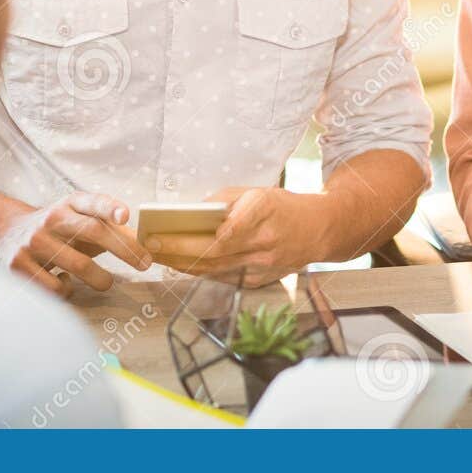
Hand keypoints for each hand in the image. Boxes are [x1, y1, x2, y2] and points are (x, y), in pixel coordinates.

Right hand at [0, 191, 151, 296]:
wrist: (5, 233)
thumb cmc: (56, 230)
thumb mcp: (77, 218)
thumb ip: (108, 227)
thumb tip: (144, 244)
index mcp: (69, 204)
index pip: (93, 202)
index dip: (110, 207)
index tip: (125, 215)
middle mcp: (52, 219)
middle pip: (94, 232)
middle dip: (125, 250)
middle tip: (144, 263)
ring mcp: (35, 242)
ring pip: (80, 266)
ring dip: (101, 278)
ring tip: (105, 281)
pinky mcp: (20, 266)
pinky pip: (57, 287)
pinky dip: (69, 289)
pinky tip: (66, 281)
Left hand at [146, 187, 326, 286]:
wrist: (319, 230)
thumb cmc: (284, 207)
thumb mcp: (257, 191)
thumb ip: (225, 200)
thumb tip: (191, 211)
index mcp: (265, 211)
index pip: (232, 228)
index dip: (201, 234)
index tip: (173, 231)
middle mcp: (265, 242)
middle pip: (215, 252)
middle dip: (178, 250)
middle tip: (152, 244)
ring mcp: (263, 265)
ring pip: (215, 269)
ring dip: (183, 264)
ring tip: (157, 256)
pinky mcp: (260, 280)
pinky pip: (223, 278)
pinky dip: (199, 272)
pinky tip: (179, 266)